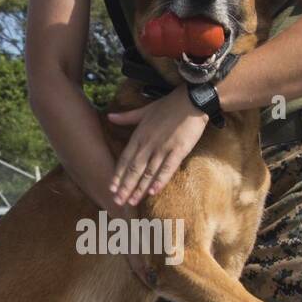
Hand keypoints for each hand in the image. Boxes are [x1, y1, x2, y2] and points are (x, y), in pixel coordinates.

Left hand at [107, 87, 208, 205]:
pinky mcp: (179, 150)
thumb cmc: (168, 105)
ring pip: (148, 172)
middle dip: (125, 187)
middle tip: (117, 201)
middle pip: (134, 169)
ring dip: (140, 188)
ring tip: (132, 202)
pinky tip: (153, 192)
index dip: (118, 174)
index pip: (125, 159)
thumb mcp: (144, 110)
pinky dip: (160, 180)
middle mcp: (148, 143)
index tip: (111, 188)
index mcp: (139, 135)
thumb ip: (126, 117)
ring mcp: (163, 147)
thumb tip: (109, 117)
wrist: (191, 100)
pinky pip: (167, 168)